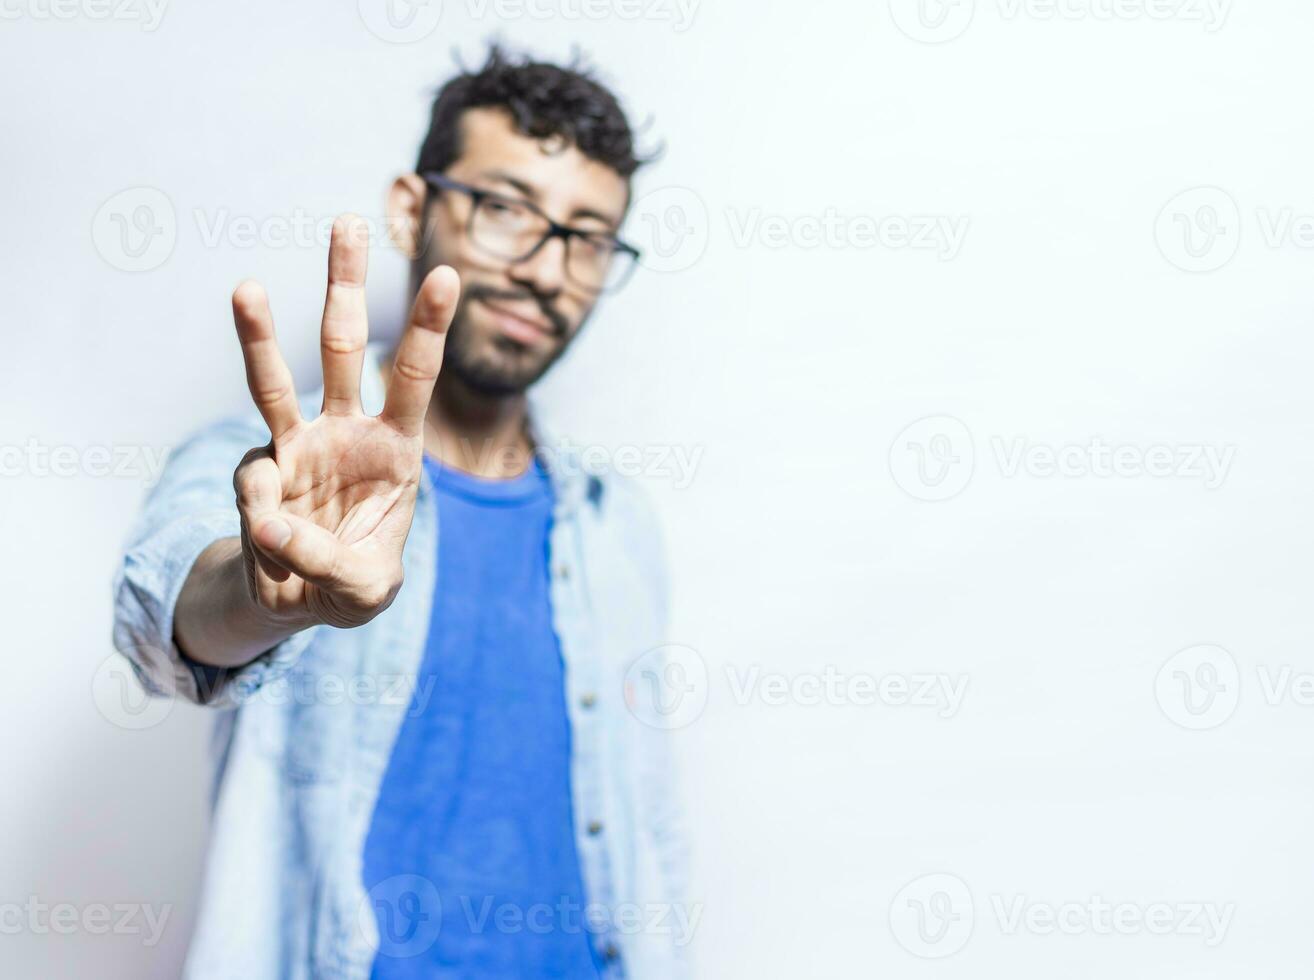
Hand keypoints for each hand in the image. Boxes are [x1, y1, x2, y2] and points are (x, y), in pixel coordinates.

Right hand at [231, 214, 458, 629]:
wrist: (302, 601)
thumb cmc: (355, 583)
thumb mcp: (367, 588)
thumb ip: (330, 560)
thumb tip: (270, 525)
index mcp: (396, 447)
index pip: (413, 376)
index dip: (427, 327)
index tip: (448, 274)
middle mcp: (344, 431)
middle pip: (342, 345)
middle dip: (345, 283)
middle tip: (348, 221)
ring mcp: (295, 446)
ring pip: (273, 381)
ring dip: (260, 333)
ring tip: (248, 287)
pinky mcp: (256, 475)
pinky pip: (255, 492)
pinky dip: (265, 528)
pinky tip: (280, 556)